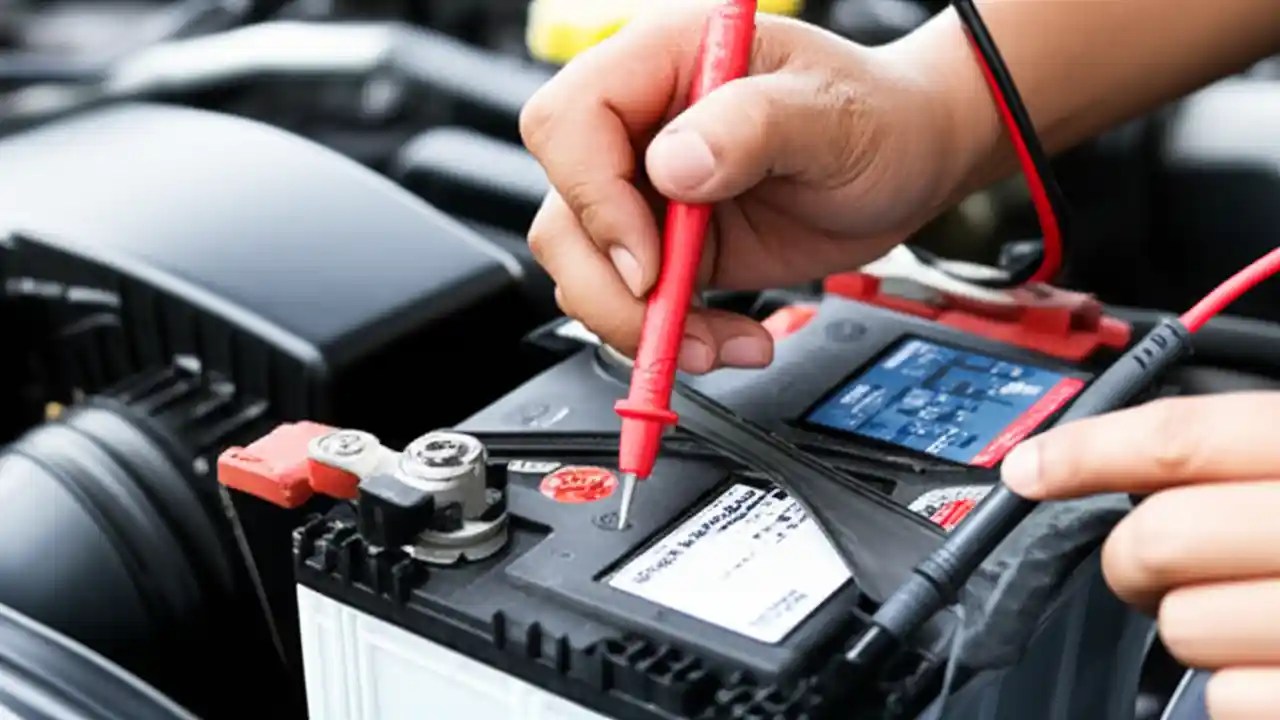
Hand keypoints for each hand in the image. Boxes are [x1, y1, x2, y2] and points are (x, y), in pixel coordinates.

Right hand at [519, 0, 979, 373]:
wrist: (911, 163)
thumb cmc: (880, 118)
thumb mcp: (831, 116)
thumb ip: (752, 128)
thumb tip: (673, 167)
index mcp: (664, 59)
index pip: (571, 121)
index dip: (595, 197)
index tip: (651, 258)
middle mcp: (642, 123)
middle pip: (565, 207)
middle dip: (607, 284)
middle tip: (669, 316)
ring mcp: (648, 188)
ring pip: (584, 266)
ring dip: (639, 324)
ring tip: (717, 343)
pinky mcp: (664, 245)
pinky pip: (629, 301)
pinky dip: (669, 337)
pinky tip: (729, 340)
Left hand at [1002, 393, 1279, 719]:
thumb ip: (1240, 461)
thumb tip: (1121, 457)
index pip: (1176, 438)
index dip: (1083, 452)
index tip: (1027, 469)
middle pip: (1154, 538)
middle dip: (1131, 557)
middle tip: (1163, 562)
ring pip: (1177, 625)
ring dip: (1191, 624)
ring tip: (1252, 612)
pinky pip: (1218, 697)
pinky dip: (1234, 688)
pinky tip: (1272, 659)